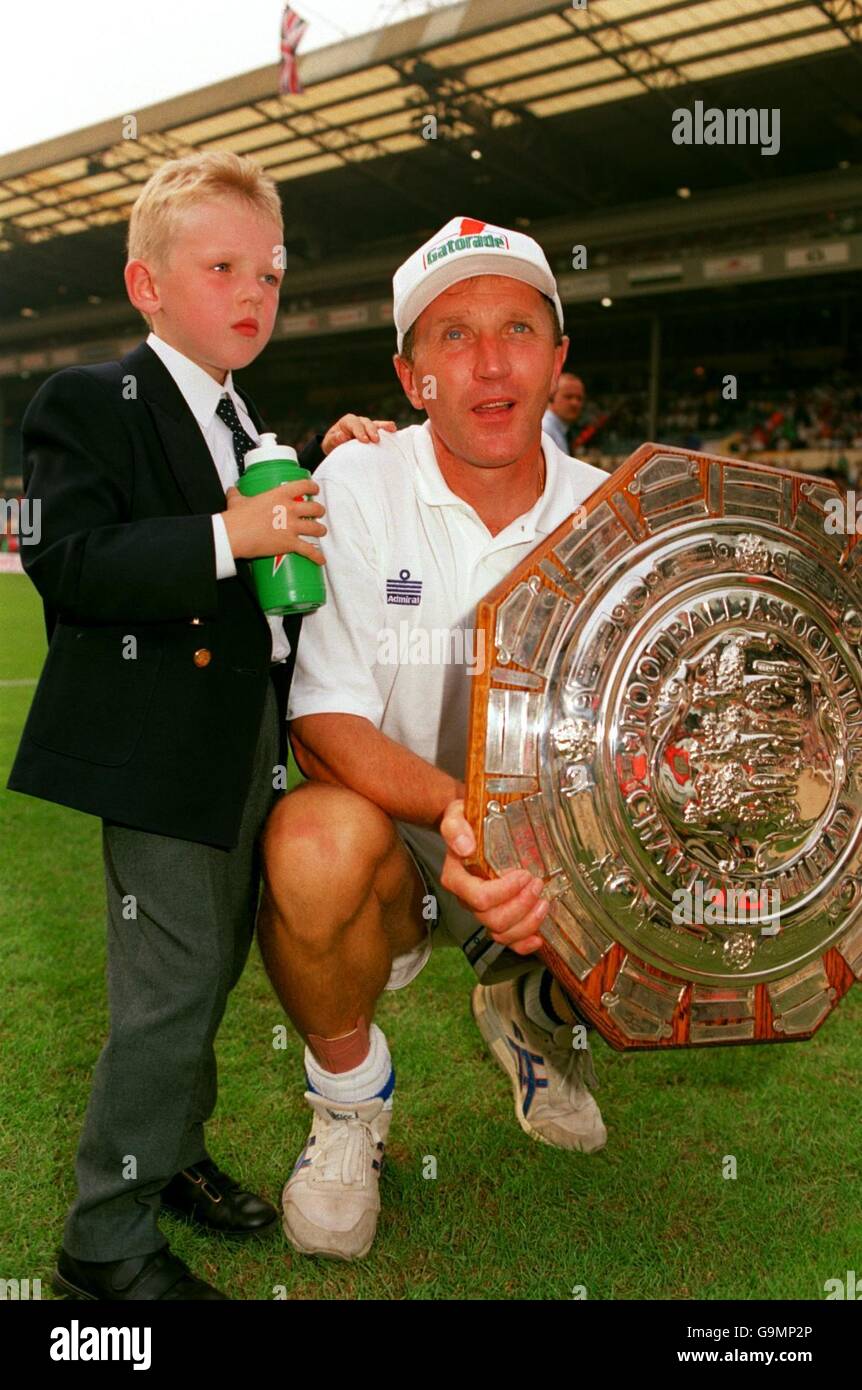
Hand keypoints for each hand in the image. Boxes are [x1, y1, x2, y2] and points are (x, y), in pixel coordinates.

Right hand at [222, 479, 326, 562]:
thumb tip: (232, 491)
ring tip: (320, 532)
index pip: (303, 486)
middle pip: (314, 509)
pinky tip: (321, 560)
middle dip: (319, 511)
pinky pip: (309, 551)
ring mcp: (291, 527)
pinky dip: (317, 556)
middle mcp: (289, 509)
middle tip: (318, 513)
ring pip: (316, 528)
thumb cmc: (236, 518)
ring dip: (320, 530)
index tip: (314, 490)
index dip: (312, 487)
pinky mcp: (289, 543)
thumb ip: (237, 495)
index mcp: (279, 495)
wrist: (234, 535)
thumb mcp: (237, 501)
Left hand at [321, 415, 396, 454]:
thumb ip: (335, 439)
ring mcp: (367, 426)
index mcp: (347, 422)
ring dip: (383, 427)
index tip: (364, 440)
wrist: (338, 448)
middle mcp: (359, 422)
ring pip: (376, 424)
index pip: (354, 423)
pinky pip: (382, 429)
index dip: (359, 431)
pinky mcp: (374, 432)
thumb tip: (343, 435)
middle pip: (366, 423)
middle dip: (371, 430)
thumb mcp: (330, 443)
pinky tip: (394, 430)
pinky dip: (388, 428)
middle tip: (375, 440)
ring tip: (391, 429)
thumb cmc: (333, 444)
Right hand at [439, 799, 545, 954]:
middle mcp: (466, 898)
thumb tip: (465, 846)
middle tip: (538, 884)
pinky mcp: (495, 914)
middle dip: (522, 906)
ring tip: (544, 903)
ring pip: (501, 933)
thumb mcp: (456, 814)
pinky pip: (507, 940)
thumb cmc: (466, 821)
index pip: (480, 897)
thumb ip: (456, 828)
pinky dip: (523, 944)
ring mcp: (481, 910)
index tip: (524, 874)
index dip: (505, 892)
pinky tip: (539, 937)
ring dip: (527, 923)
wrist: (471, 828)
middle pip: (493, 920)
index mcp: (456, 878)